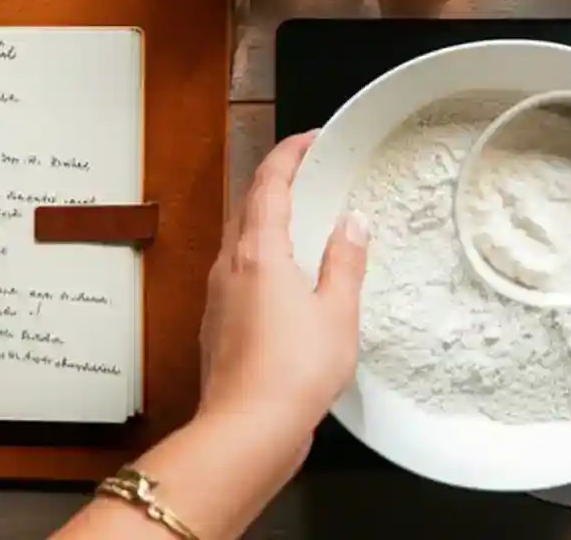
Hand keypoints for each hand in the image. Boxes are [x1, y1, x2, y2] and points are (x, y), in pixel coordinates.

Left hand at [199, 131, 368, 438]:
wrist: (247, 430)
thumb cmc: (294, 371)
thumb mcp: (337, 312)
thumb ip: (346, 262)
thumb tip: (353, 224)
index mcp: (259, 252)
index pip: (269, 183)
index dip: (289, 154)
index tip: (310, 140)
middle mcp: (229, 266)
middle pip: (247, 206)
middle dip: (276, 182)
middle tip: (308, 173)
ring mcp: (217, 296)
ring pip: (239, 240)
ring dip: (265, 220)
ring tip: (299, 221)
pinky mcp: (217, 325)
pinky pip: (237, 274)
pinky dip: (260, 259)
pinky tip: (283, 279)